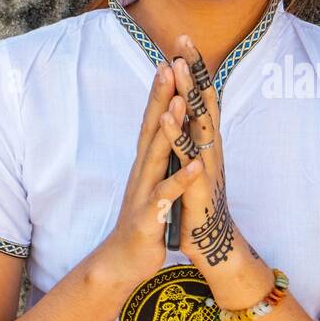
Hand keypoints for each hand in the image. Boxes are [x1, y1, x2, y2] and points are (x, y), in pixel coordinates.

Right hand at [86, 62, 201, 290]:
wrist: (124, 261)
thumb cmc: (145, 218)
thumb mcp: (154, 181)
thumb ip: (160, 154)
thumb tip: (168, 127)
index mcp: (147, 163)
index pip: (154, 120)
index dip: (161, 91)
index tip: (171, 59)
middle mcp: (142, 172)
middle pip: (152, 128)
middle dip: (160, 96)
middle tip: (169, 64)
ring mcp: (144, 192)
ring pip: (157, 156)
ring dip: (168, 129)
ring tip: (180, 103)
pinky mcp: (149, 217)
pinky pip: (167, 196)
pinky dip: (181, 180)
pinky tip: (195, 166)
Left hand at [158, 35, 264, 305]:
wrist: (212, 245)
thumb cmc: (199, 204)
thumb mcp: (196, 165)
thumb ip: (194, 139)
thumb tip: (190, 114)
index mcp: (206, 143)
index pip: (201, 98)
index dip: (194, 70)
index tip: (184, 41)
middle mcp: (211, 148)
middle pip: (203, 102)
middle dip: (193, 70)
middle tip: (185, 39)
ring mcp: (207, 165)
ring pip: (197, 122)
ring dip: (186, 94)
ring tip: (177, 67)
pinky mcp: (199, 185)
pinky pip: (187, 155)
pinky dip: (178, 134)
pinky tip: (169, 116)